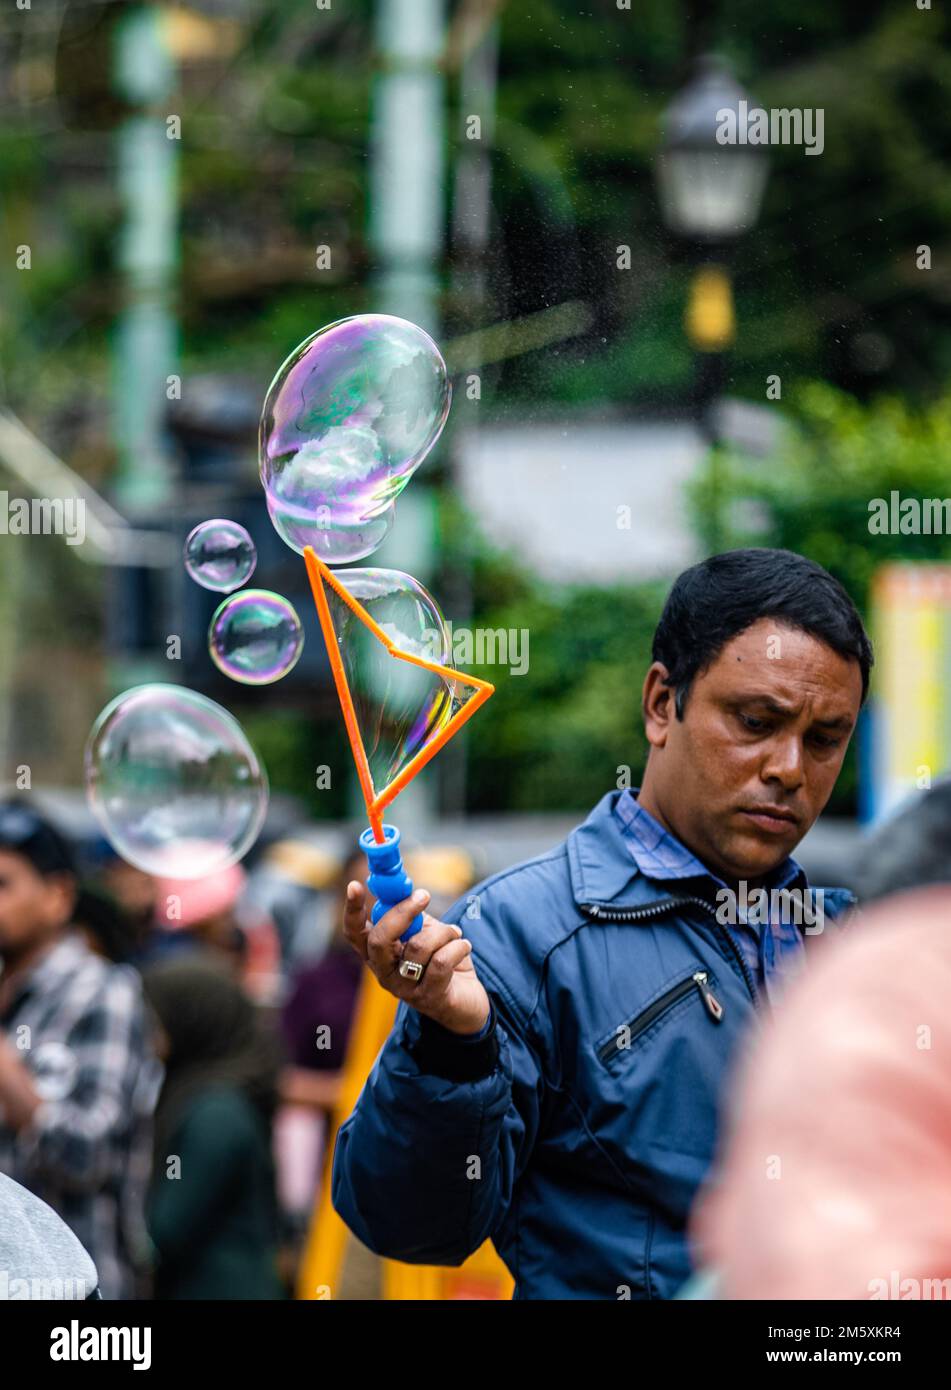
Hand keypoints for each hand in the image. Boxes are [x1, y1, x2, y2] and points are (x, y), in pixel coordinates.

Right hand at [343, 882, 490, 1035]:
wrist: (467, 1001)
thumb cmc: (441, 960)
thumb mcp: (424, 932)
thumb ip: (412, 915)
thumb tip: (405, 890)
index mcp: (378, 954)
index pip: (354, 933)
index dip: (351, 910)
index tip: (354, 885)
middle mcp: (384, 973)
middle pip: (379, 940)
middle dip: (402, 913)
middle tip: (424, 895)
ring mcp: (404, 989)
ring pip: (419, 946)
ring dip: (444, 931)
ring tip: (455, 933)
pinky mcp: (429, 997)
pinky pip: (441, 962)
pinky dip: (458, 946)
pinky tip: (464, 946)